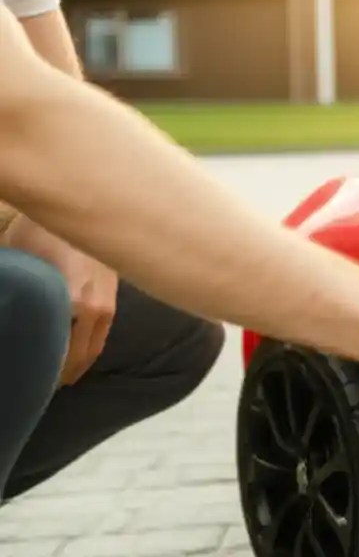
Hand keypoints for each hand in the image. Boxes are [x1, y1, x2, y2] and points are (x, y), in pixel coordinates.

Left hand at [2, 214, 117, 383]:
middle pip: (83, 355)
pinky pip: (103, 329)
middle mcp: (98, 307)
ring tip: (60, 373)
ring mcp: (109, 301)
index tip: (32, 385)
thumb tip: (6, 317)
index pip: (63, 354)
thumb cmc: (43, 230)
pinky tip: (77, 345)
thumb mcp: (21, 265)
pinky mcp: (115, 293)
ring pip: (97, 343)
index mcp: (75, 303)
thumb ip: (17, 296)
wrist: (87, 203)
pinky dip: (90, 342)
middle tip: (42, 388)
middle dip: (64, 374)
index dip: (47, 373)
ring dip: (80, 360)